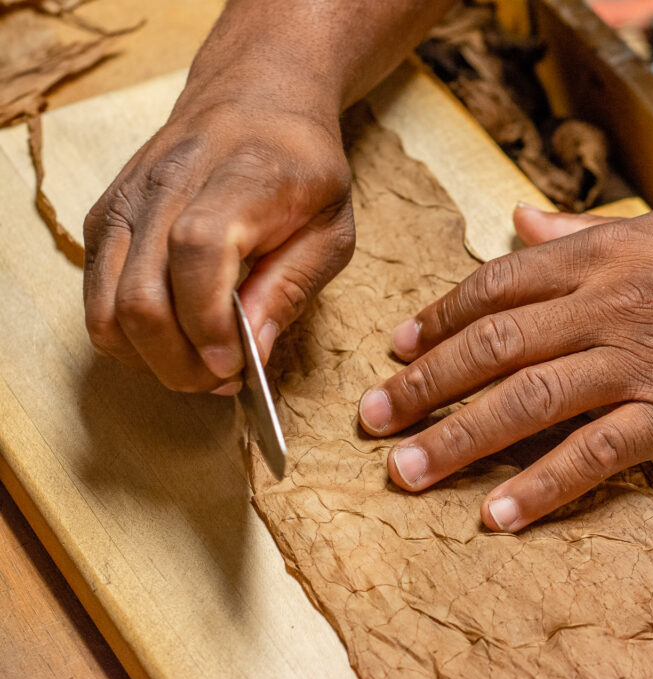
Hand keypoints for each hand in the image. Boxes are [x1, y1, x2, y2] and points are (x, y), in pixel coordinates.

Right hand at [83, 86, 354, 393]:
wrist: (255, 99)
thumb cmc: (303, 166)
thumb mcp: (332, 227)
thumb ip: (293, 287)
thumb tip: (254, 350)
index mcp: (240, 176)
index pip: (197, 250)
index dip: (209, 322)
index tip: (237, 364)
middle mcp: (168, 183)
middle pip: (141, 296)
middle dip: (180, 362)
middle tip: (223, 381)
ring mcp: (126, 201)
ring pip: (107, 308)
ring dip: (151, 360)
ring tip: (201, 369)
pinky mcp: (104, 219)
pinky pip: (96, 299)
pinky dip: (129, 339)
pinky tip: (174, 344)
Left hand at [359, 204, 652, 531]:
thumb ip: (585, 231)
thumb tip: (520, 220)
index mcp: (606, 255)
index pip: (498, 285)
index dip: (438, 318)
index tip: (397, 347)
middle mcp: (612, 305)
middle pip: (495, 345)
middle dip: (424, 383)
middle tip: (372, 417)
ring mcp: (641, 362)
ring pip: (528, 401)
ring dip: (458, 439)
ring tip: (406, 470)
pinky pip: (595, 455)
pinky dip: (543, 486)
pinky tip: (498, 514)